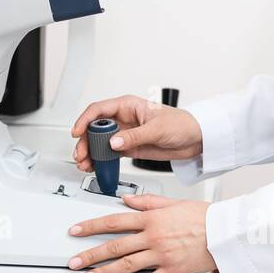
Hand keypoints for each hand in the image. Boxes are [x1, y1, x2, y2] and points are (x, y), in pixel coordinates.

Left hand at [68, 195, 215, 272]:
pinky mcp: (172, 271)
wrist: (227, 232)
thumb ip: (146, 201)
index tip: (75, 231)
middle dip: (90, 254)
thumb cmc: (204, 216)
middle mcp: (152, 237)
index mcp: (151, 218)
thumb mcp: (172, 202)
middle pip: (114, 246)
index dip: (91, 226)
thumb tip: (125, 199)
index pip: (113, 221)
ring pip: (126, 265)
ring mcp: (161, 255)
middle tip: (73, 262)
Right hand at [71, 94, 202, 172]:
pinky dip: (100, 160)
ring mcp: (125, 134)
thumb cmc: (181, 124)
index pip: (99, 110)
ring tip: (85, 164)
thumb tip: (113, 142)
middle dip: (85, 141)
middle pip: (95, 128)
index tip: (77, 132)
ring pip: (99, 142)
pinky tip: (95, 166)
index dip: (84, 120)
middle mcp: (123, 118)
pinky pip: (109, 153)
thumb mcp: (157, 129)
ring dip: (90, 152)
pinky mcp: (129, 147)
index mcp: (128, 106)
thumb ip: (134, 136)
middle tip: (81, 154)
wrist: (196, 139)